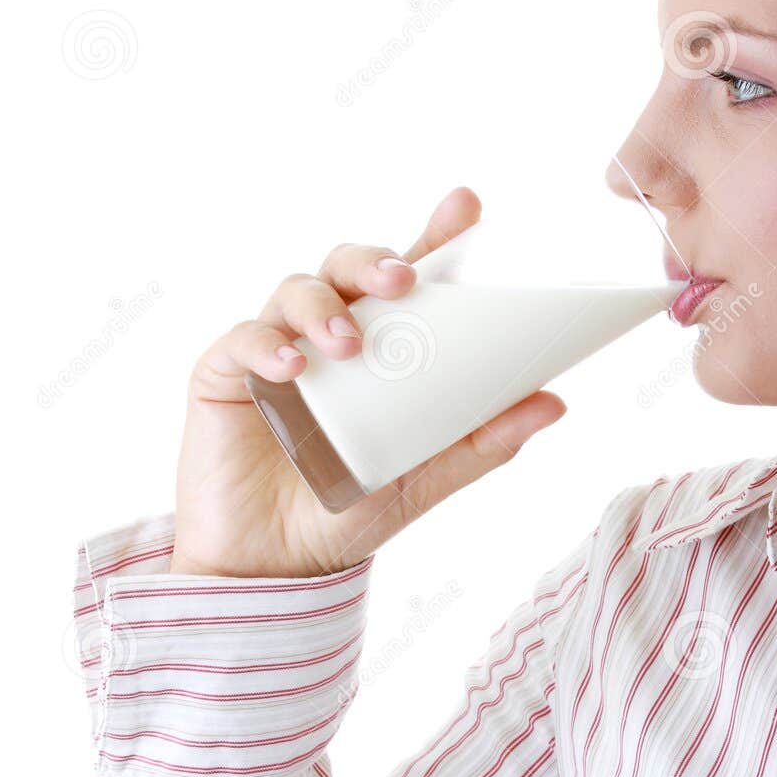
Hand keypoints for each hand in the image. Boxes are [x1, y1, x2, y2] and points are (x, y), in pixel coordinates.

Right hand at [169, 186, 565, 577]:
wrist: (272, 569)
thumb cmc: (343, 516)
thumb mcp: (422, 480)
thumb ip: (481, 443)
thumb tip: (553, 402)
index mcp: (377, 351)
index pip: (404, 280)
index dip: (434, 236)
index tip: (465, 206)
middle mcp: (324, 338)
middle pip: (346, 267)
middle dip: (374, 259)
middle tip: (403, 280)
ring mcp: (272, 352)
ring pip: (295, 290)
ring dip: (324, 308)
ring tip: (348, 344)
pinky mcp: (223, 374)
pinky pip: (243, 338)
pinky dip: (268, 345)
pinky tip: (292, 368)